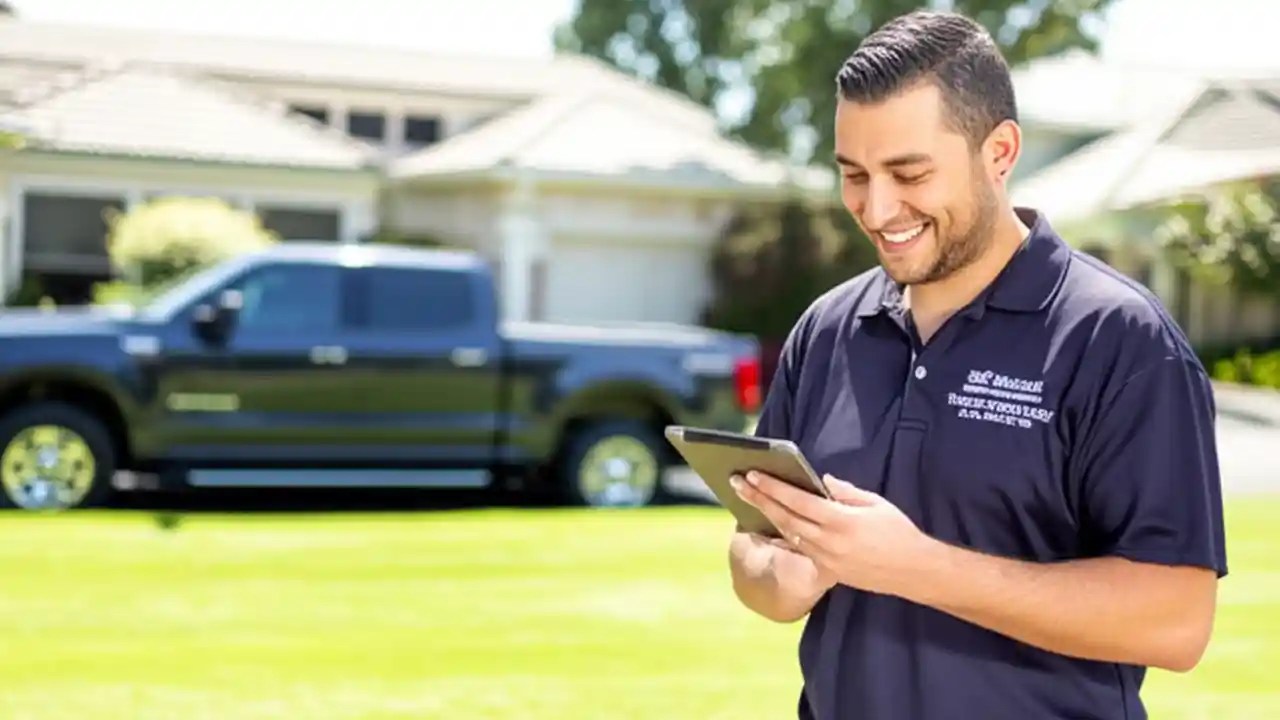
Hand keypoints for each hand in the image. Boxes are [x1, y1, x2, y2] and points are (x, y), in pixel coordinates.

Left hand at [731, 470, 937, 597]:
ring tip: (748, 499)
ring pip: (788, 534)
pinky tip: (770, 524)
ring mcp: (826, 559)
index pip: (797, 500)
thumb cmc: (898, 531)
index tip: (753, 474)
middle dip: (758, 498)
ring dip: (766, 516)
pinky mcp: (827, 572)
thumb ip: (844, 492)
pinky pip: (799, 550)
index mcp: (841, 521)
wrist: (914, 571)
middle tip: (737, 482)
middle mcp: (829, 542)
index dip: (772, 487)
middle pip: (784, 517)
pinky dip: (783, 536)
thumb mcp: (875, 503)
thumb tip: (820, 481)